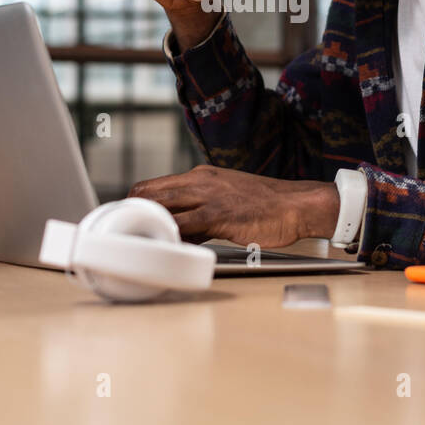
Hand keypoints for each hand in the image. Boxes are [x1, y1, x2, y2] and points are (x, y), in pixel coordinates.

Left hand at [130, 165, 339, 248]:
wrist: (295, 205)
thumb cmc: (266, 205)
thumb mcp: (227, 198)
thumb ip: (201, 212)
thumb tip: (181, 230)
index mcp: (201, 176)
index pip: (153, 185)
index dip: (136, 204)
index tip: (131, 222)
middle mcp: (199, 182)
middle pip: (148, 192)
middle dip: (132, 214)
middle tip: (128, 235)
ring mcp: (208, 197)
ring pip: (161, 206)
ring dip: (147, 225)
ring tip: (141, 242)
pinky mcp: (218, 216)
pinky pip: (183, 226)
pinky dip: (170, 237)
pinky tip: (166, 248)